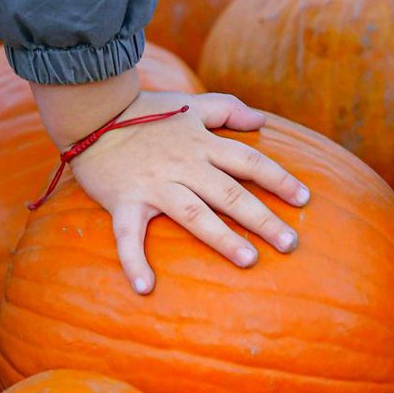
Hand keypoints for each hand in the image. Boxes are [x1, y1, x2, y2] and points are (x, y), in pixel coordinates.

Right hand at [35, 81, 308, 294]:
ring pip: (194, 214)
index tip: (304, 200)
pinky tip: (146, 287)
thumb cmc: (144, 110)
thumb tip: (262, 120)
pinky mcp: (124, 201)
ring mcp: (155, 185)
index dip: (279, 179)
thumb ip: (228, 109)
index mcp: (202, 144)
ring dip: (222, 239)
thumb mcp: (191, 104)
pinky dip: (134, 260)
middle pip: (231, 193)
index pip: (250, 162)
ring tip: (250, 260)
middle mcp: (184, 165)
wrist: (89, 110)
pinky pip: (128, 235)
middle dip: (262, 219)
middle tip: (290, 244)